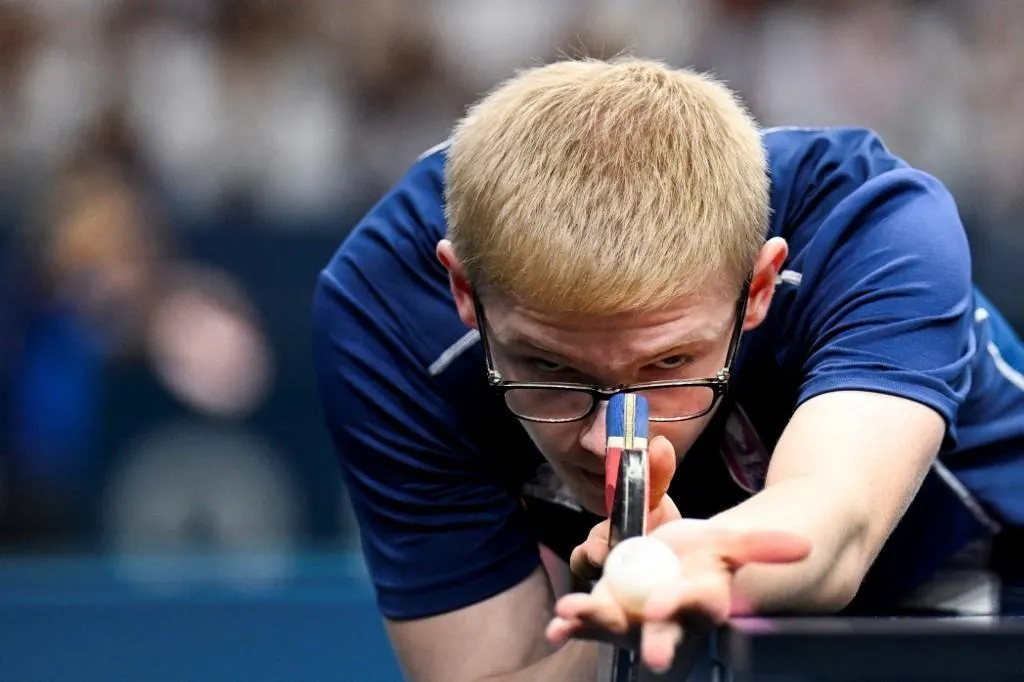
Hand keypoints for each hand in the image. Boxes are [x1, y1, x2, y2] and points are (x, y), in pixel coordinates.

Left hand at [547, 437, 811, 672]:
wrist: (676, 564)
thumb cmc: (705, 556)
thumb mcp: (731, 543)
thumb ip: (764, 545)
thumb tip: (805, 546)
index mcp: (705, 600)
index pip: (698, 606)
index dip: (680, 605)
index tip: (661, 604)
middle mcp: (671, 620)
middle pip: (663, 633)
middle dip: (654, 643)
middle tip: (647, 655)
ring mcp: (637, 621)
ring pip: (618, 627)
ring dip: (595, 622)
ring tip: (571, 615)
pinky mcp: (610, 614)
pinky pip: (590, 623)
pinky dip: (572, 624)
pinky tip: (556, 626)